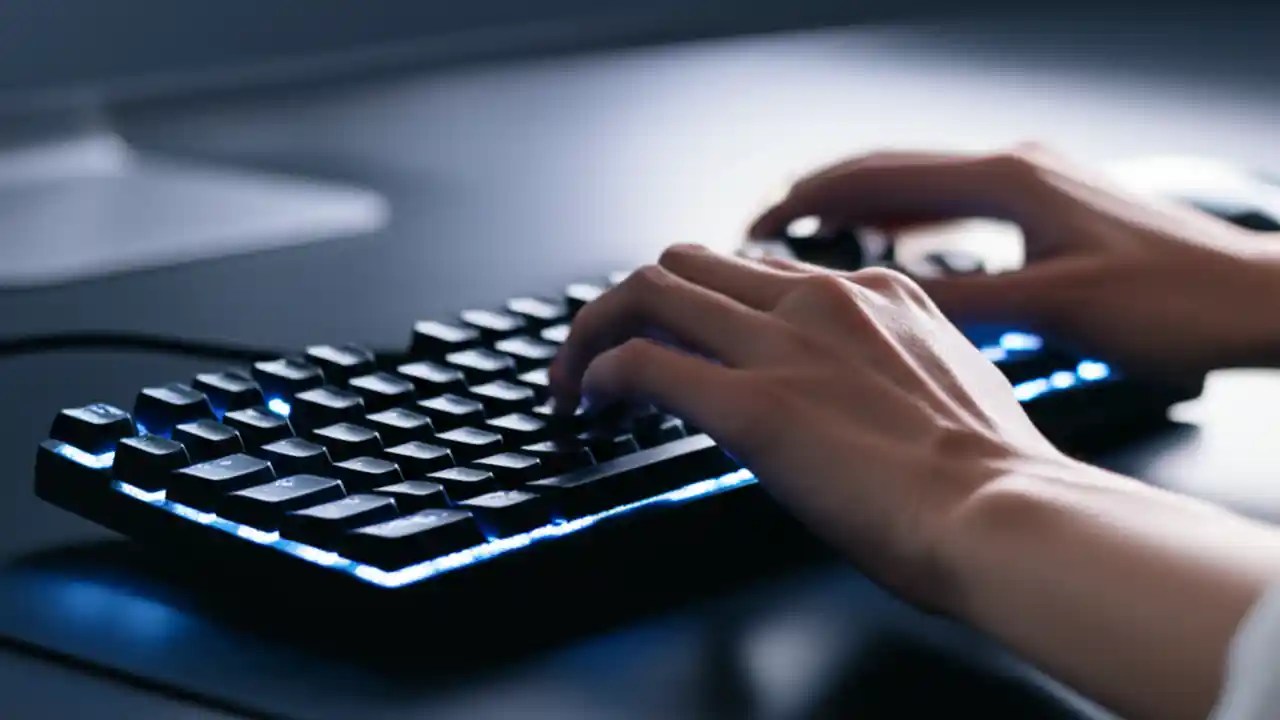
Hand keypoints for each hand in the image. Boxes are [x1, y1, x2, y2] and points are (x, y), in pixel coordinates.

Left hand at [548, 245, 1075, 608]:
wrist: (1008, 515)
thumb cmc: (992, 475)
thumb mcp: (946, 385)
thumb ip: (889, 366)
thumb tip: (850, 390)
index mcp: (873, 294)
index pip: (754, 271)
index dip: (703, 301)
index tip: (682, 334)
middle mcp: (819, 301)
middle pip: (689, 263)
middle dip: (635, 299)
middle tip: (605, 344)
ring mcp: (781, 347)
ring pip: (651, 290)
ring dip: (596, 328)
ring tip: (575, 373)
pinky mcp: (750, 405)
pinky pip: (642, 363)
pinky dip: (599, 372)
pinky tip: (590, 400)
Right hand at [750, 145, 1279, 380]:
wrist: (1255, 299)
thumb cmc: (1175, 302)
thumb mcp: (1053, 311)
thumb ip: (962, 302)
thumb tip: (879, 302)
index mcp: (1007, 181)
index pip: (877, 176)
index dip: (806, 199)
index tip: (754, 224)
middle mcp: (1015, 168)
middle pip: (889, 169)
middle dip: (819, 196)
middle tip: (760, 229)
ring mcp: (1033, 183)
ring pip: (920, 185)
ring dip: (860, 209)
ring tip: (809, 241)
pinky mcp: (1049, 208)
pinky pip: (955, 205)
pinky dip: (908, 223)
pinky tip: (893, 249)